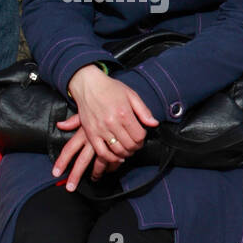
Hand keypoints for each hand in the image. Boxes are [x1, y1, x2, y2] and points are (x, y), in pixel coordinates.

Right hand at [54, 65, 159, 190]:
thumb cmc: (110, 88)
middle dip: (135, 147)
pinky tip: (115, 156)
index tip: (141, 137)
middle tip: (135, 145)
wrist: (88, 85)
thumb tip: (154, 123)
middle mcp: (112, 123)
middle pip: (130, 145)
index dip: (143, 139)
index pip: (139, 136)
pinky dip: (110, 157)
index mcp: (124, 113)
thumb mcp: (131, 95)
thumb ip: (143, 111)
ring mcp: (100, 129)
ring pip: (117, 150)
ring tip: (126, 149)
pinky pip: (102, 152)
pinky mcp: (91, 133)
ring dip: (125, 153)